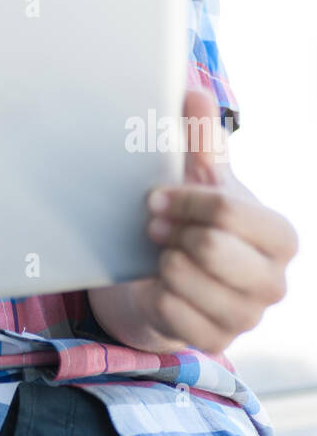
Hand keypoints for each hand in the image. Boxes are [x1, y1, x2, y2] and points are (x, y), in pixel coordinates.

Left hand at [90, 89, 298, 354]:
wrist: (173, 277)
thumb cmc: (195, 222)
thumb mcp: (200, 179)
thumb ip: (203, 137)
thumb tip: (194, 92)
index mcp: (280, 236)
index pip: (228, 211)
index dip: (185, 201)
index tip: (156, 197)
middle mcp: (274, 281)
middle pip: (210, 247)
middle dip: (172, 232)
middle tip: (154, 226)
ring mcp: (248, 318)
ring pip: (187, 280)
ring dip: (163, 261)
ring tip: (161, 253)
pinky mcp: (217, 343)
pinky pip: (173, 314)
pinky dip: (156, 294)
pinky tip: (159, 284)